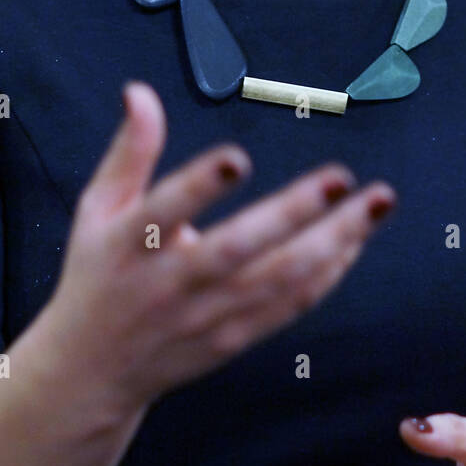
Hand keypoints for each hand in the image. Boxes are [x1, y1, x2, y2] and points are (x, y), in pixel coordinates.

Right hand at [44, 80, 397, 419]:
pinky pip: (289, 306)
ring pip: (278, 280)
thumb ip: (130, 150)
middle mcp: (170, 283)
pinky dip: (327, 273)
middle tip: (340, 176)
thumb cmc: (98, 273)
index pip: (165, 211)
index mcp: (130, 244)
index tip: (236, 157)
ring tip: (375, 204)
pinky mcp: (232, 339)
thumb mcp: (98, 208)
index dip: (199, 186)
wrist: (90, 374)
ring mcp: (205, 316)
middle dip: (293, 212)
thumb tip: (140, 91)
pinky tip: (355, 240)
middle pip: (237, 249)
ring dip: (334, 241)